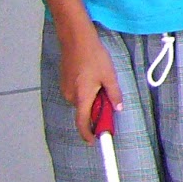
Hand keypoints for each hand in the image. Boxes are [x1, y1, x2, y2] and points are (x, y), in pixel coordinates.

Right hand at [58, 24, 121, 142]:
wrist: (76, 40)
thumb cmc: (93, 56)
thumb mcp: (109, 76)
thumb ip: (114, 94)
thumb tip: (118, 108)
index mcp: (82, 97)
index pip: (82, 123)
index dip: (88, 134)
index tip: (94, 141)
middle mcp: (71, 96)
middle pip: (84, 111)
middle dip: (96, 110)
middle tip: (108, 98)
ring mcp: (65, 89)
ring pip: (81, 102)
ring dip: (92, 99)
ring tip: (100, 81)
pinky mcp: (64, 82)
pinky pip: (77, 94)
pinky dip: (86, 92)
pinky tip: (92, 77)